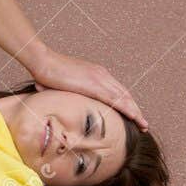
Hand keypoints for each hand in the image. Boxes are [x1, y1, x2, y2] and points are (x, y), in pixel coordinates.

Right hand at [31, 48, 145, 129]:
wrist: (42, 61)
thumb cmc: (47, 71)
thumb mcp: (61, 84)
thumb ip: (65, 91)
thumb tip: (58, 99)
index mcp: (96, 73)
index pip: (116, 89)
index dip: (126, 102)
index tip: (132, 113)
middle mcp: (101, 74)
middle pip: (124, 93)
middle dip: (135, 108)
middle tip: (142, 122)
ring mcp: (99, 79)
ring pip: (124, 97)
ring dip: (136, 111)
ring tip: (143, 124)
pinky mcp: (94, 86)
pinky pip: (116, 99)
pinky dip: (127, 109)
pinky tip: (134, 117)